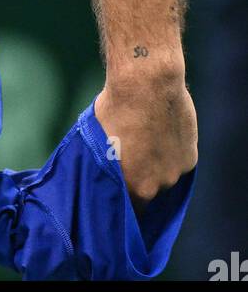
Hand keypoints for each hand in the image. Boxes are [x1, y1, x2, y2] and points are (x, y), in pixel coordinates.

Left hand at [94, 75, 197, 215]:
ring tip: (149, 141)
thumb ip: (109, 162)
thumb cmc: (115, 107)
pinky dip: (173, 152)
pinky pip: (180, 161)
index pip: (131, 209)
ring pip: (166, 176)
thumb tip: (104, 168)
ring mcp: (177, 171)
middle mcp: (158, 185)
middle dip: (141, 178)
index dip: (125, 201)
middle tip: (134, 157)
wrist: (147, 82)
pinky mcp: (190, 156)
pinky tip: (163, 133)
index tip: (120, 193)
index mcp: (133, 186)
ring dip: (158, 165)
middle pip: (149, 191)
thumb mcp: (101, 139)